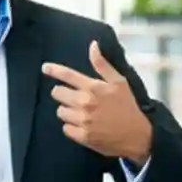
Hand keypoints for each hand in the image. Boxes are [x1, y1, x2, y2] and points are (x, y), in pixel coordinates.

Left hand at [42, 41, 152, 163]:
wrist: (137, 136)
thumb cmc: (127, 106)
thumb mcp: (119, 82)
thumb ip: (102, 64)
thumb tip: (92, 45)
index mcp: (93, 87)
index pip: (67, 75)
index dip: (53, 70)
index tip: (45, 68)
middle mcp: (85, 103)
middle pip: (57, 93)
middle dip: (62, 93)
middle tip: (73, 96)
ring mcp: (82, 120)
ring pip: (60, 111)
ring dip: (67, 110)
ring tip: (80, 112)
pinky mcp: (82, 136)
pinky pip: (65, 128)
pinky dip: (71, 126)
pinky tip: (82, 125)